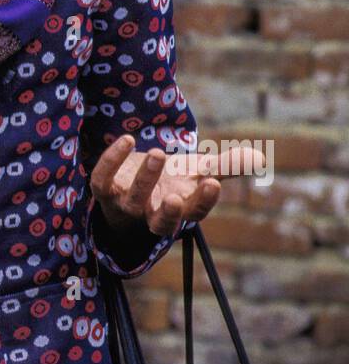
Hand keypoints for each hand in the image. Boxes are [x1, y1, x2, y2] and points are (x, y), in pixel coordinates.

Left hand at [90, 134, 258, 238]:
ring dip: (145, 179)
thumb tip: (260, 157)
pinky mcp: (104, 189)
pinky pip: (102, 179)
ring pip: (133, 199)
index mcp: (180, 208)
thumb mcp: (197, 172)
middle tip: (177, 196)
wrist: (128, 183)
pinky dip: (112, 161)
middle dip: (170, 213)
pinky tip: (127, 140)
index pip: (194, 213)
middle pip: (161, 223)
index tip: (213, 183)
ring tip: (158, 153)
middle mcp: (152, 212)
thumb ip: (225, 166)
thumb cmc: (170, 180)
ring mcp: (126, 202)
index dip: (203, 202)